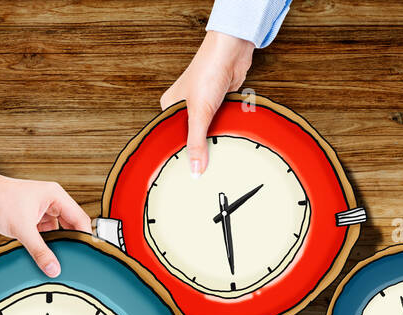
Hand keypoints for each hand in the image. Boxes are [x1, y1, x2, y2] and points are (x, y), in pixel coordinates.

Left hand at [0, 172, 90, 277]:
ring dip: (56, 245)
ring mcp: (41, 210)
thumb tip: (53, 268)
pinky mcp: (32, 219)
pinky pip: (45, 235)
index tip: (85, 255)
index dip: (84, 238)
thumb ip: (40, 250)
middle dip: (70, 243)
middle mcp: (51, 202)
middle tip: (72, 261)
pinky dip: (45, 245)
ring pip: (58, 232)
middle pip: (71, 227)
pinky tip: (43, 255)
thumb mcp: (21, 228)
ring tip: (57, 259)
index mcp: (55, 196)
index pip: (80, 219)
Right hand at [159, 30, 254, 174]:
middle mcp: (184, 107)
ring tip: (217, 162)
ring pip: (207, 132)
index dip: (179, 156)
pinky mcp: (218, 105)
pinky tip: (229, 142)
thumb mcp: (200, 112)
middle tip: (204, 174)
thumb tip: (194, 169)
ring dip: (214, 142)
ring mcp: (202, 106)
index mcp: (170, 107)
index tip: (186, 176)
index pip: (171, 138)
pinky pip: (220, 125)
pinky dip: (225, 132)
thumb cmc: (209, 70)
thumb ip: (197, 142)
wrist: (232, 50)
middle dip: (198, 152)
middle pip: (190, 137)